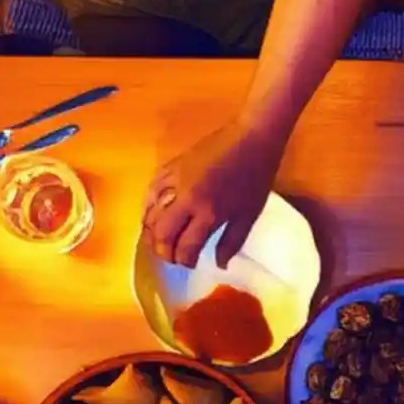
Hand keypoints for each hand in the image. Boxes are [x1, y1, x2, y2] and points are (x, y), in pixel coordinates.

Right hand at [141, 119, 284, 267]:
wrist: (251, 138)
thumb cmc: (255, 178)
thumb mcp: (249, 215)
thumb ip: (232, 242)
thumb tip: (220, 265)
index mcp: (210, 213)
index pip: (186, 246)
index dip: (184, 260)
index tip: (189, 264)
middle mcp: (187, 199)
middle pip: (162, 233)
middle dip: (163, 251)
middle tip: (170, 257)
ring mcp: (176, 181)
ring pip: (151, 213)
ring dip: (152, 232)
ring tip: (159, 241)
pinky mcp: (171, 166)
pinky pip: (151, 191)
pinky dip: (148, 207)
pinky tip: (152, 216)